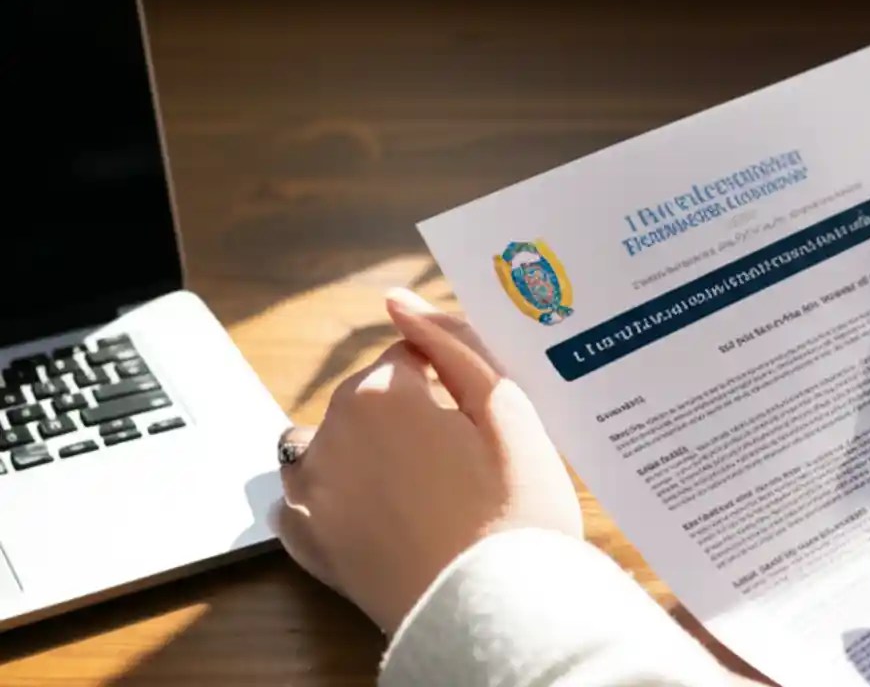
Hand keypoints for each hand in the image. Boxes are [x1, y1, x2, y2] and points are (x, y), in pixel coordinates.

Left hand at [272, 288, 582, 633]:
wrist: (496, 616)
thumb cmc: (515, 513)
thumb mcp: (506, 412)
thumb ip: (452, 345)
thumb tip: (398, 300)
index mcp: (379, 394)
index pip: (411, 355)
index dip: (451, 384)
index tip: (479, 423)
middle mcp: (329, 435)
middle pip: (369, 398)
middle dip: (408, 418)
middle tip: (464, 467)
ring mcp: (311, 493)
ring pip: (333, 444)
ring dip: (365, 452)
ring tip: (421, 493)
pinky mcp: (308, 544)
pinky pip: (306, 499)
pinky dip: (334, 498)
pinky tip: (378, 516)